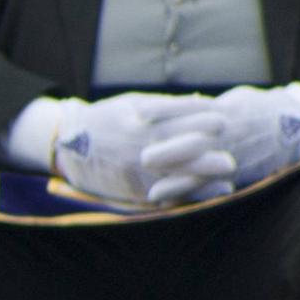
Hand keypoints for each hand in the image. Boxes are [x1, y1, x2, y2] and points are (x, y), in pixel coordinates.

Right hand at [37, 93, 212, 206]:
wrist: (66, 144)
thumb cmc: (106, 118)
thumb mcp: (133, 102)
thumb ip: (167, 106)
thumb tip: (203, 102)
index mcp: (141, 118)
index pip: (180, 117)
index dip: (205, 118)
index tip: (226, 119)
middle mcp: (140, 145)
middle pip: (182, 149)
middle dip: (208, 154)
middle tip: (233, 158)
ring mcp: (135, 169)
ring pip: (175, 175)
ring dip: (203, 178)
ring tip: (228, 179)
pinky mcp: (130, 189)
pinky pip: (162, 194)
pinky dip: (186, 196)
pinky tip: (205, 196)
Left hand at [144, 84, 299, 200]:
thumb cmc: (260, 109)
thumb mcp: (236, 101)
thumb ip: (209, 106)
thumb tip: (188, 102)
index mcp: (223, 111)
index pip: (188, 108)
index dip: (162, 110)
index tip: (137, 111)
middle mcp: (228, 134)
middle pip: (194, 142)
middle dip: (169, 152)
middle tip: (142, 158)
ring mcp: (234, 156)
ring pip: (203, 172)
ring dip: (178, 185)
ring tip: (153, 195)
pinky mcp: (241, 174)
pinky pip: (216, 189)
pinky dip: (196, 199)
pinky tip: (180, 209)